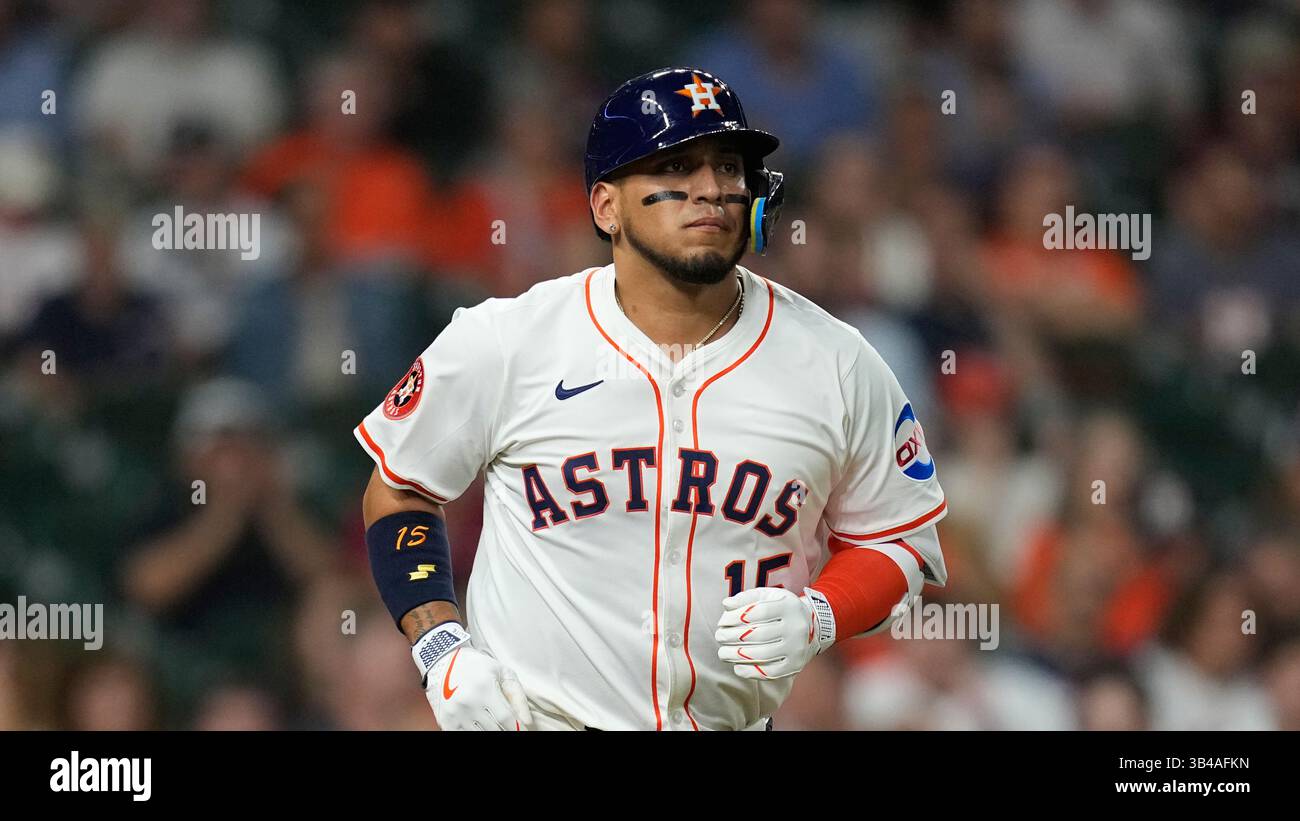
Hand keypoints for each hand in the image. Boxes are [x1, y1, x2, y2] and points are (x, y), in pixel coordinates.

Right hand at [424, 644, 533, 730]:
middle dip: (505, 729)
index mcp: (484, 688)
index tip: (523, 729)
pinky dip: (475, 732)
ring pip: (480, 735)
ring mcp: (455, 714)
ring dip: (491, 730)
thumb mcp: (503, 673)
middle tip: (508, 724)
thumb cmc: (479, 667)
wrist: (445, 663)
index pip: (506, 719)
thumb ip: (518, 697)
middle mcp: (468, 703)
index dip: (517, 727)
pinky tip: (481, 724)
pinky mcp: (446, 721)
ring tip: (494, 722)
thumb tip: (527, 722)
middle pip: (495, 729)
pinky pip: (464, 735)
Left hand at [715, 587, 833, 679]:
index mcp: (788, 606)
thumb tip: (726, 604)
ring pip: (762, 655)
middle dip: (732, 637)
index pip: (758, 612)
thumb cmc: (781, 610)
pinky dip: (751, 672)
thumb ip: (747, 597)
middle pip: (758, 635)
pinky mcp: (794, 666)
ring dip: (737, 656)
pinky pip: (770, 672)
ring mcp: (796, 649)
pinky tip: (737, 666)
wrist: (811, 627)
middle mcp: (795, 628)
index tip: (722, 622)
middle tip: (719, 637)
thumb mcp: (768, 596)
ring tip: (723, 653)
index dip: (736, 617)